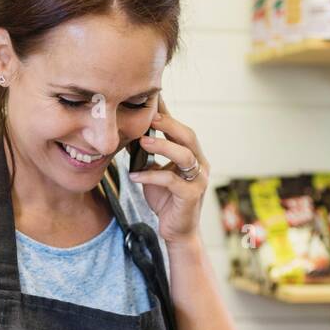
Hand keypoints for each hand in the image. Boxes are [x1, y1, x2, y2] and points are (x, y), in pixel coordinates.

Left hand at [128, 93, 209, 246]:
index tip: (152, 98)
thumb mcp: (156, 172)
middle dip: (168, 124)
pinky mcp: (191, 196)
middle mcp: (200, 164)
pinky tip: (134, 176)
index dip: (167, 113)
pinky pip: (172, 181)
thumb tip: (129, 134)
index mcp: (193, 155)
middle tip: (147, 118)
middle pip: (188, 135)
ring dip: (162, 146)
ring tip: (142, 142)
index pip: (180, 128)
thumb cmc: (166, 200)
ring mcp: (198, 180)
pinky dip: (151, 176)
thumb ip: (149, 155)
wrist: (176, 231)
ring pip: (184, 155)